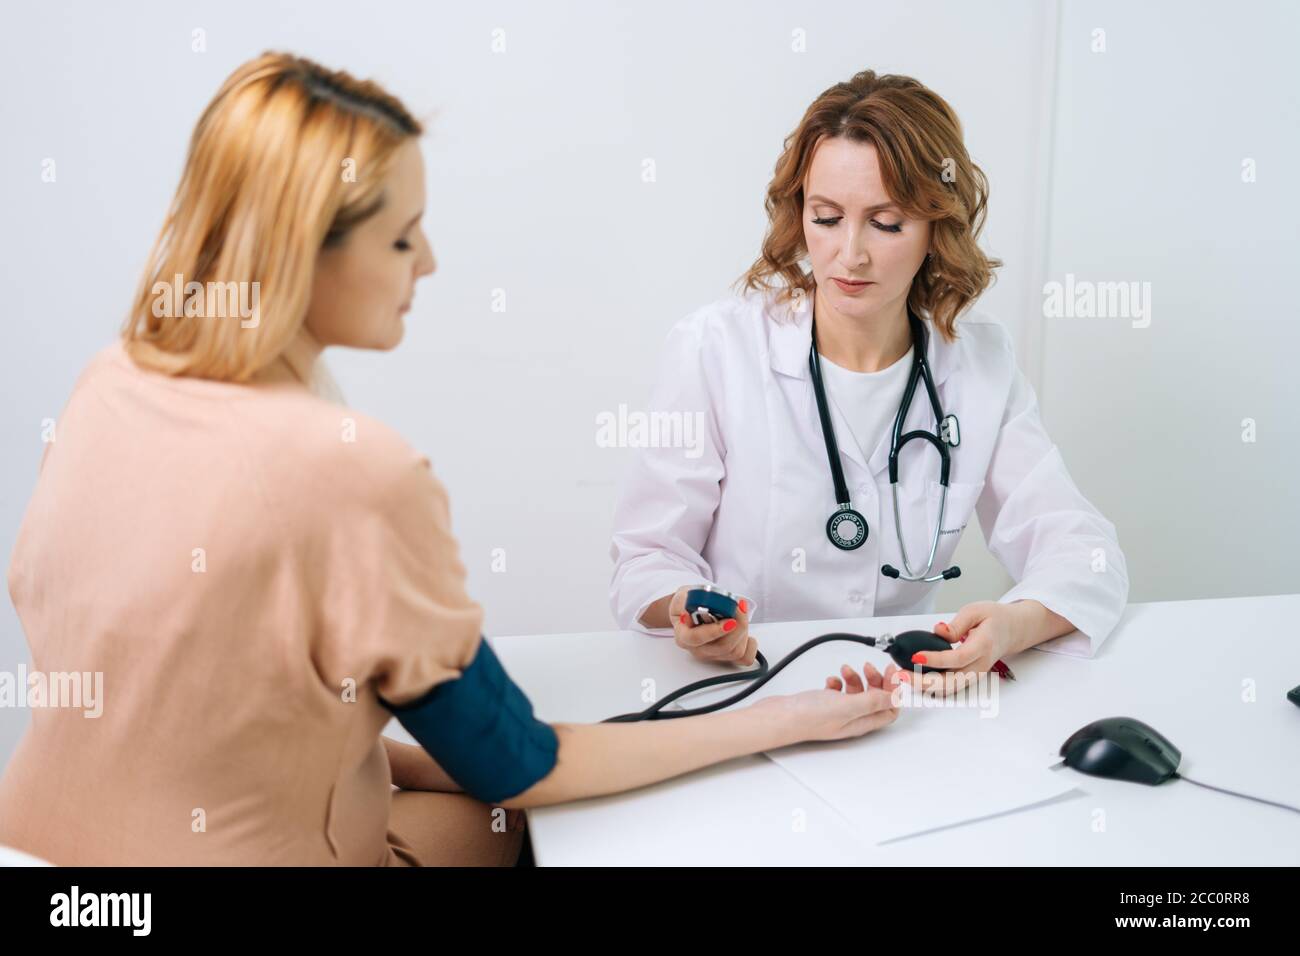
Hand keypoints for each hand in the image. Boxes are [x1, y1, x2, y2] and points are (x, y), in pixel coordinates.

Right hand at [668, 585, 756, 664]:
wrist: (691, 610)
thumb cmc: (688, 604)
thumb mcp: (684, 596)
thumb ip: (690, 600)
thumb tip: (700, 602)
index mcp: (683, 636)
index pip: (696, 639)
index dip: (714, 631)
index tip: (730, 621)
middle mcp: (698, 649)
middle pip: (722, 647)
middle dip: (738, 626)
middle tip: (740, 608)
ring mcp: (713, 655)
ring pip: (735, 651)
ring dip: (743, 631)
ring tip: (739, 614)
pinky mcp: (727, 657)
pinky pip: (745, 658)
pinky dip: (750, 644)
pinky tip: (744, 632)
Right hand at [760, 660, 901, 741]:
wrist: (779, 717)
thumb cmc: (808, 717)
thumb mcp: (848, 706)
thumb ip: (873, 701)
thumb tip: (897, 698)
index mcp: (862, 722)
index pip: (889, 709)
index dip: (894, 691)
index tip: (891, 672)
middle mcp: (852, 718)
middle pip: (875, 698)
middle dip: (876, 680)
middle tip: (869, 666)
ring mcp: (838, 711)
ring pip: (857, 692)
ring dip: (855, 678)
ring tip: (845, 670)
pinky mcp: (824, 703)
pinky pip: (839, 691)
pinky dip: (839, 681)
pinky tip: (831, 679)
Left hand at [897, 600, 1022, 696]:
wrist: (1012, 630)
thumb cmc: (995, 619)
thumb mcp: (975, 611)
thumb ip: (956, 624)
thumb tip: (939, 631)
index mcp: (983, 646)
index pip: (958, 658)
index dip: (935, 659)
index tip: (915, 656)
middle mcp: (980, 665)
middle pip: (951, 682)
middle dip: (924, 681)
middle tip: (902, 674)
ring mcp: (975, 674)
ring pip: (950, 689)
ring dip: (926, 686)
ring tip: (904, 677)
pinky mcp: (970, 678)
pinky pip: (951, 687)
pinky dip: (932, 686)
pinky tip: (916, 678)